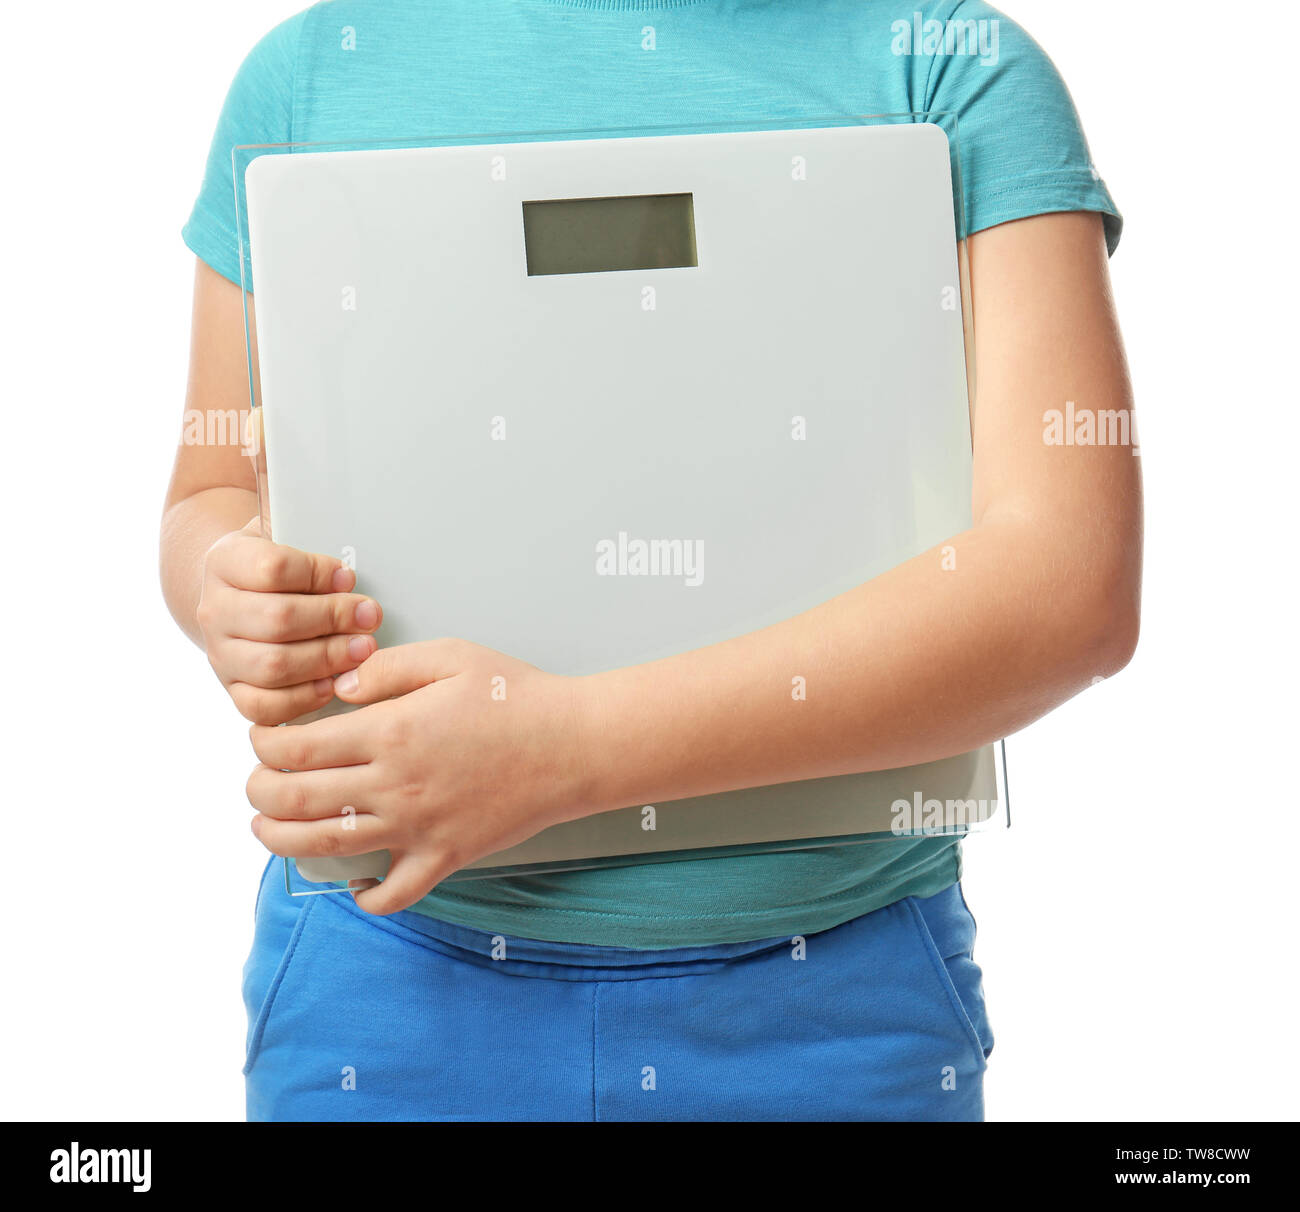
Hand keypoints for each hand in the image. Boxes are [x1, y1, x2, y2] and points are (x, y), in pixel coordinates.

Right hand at [197, 518, 383, 724]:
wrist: (238, 594)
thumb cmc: (276, 566)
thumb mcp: (285, 535)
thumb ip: (310, 535)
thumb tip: (346, 568)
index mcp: (224, 562)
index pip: (273, 568)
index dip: (317, 573)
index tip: (349, 577)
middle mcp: (214, 610)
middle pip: (278, 619)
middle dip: (332, 619)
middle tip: (369, 617)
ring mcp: (220, 653)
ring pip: (273, 665)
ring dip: (327, 658)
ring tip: (362, 649)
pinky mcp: (232, 688)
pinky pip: (263, 705)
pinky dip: (303, 698)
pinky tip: (332, 683)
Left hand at [245, 639, 596, 913]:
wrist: (574, 745)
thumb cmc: (514, 694)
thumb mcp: (448, 656)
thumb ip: (383, 669)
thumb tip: (333, 690)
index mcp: (388, 733)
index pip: (293, 750)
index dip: (263, 745)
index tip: (263, 738)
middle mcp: (393, 787)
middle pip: (294, 803)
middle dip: (258, 794)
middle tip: (257, 783)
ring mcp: (417, 828)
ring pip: (326, 848)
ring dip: (283, 842)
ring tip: (270, 828)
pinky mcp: (444, 857)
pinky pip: (394, 895)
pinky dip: (367, 898)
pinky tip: (357, 885)